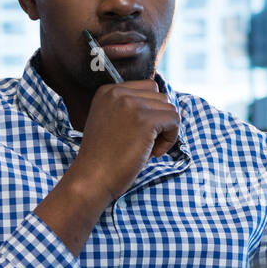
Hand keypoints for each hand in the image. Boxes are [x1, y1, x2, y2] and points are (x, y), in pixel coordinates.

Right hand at [70, 80, 179, 201]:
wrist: (91, 179)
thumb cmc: (104, 158)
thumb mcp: (111, 122)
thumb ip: (129, 108)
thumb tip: (164, 104)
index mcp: (108, 91)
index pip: (148, 88)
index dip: (151, 111)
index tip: (140, 133)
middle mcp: (118, 92)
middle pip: (160, 97)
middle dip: (159, 120)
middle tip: (145, 144)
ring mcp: (131, 105)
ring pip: (169, 108)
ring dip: (165, 130)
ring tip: (148, 149)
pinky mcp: (145, 120)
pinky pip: (174, 120)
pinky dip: (171, 139)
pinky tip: (154, 153)